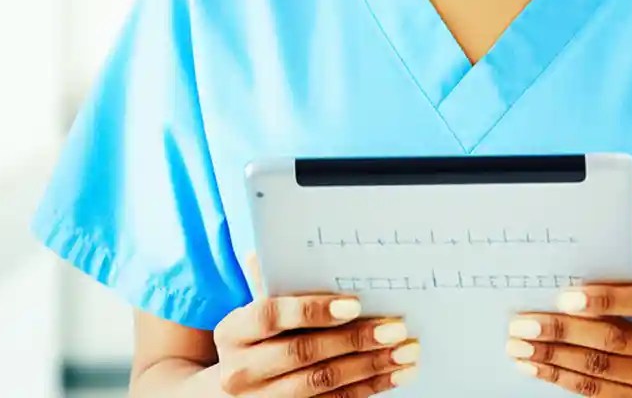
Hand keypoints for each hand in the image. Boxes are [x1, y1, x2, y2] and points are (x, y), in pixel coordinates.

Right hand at [211, 254, 418, 396]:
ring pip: (322, 383)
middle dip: (354, 340)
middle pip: (303, 352)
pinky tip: (394, 375)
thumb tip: (281, 247)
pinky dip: (368, 389)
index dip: (312, 310)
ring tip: (404, 352)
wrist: (227, 391)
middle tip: (395, 329)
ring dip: (370, 367)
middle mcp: (242, 370)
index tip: (354, 305)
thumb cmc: (251, 340)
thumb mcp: (250, 312)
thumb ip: (268, 283)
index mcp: (233, 332)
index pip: (271, 316)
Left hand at [506, 283, 631, 397]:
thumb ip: (621, 293)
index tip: (564, 297)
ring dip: (552, 357)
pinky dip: (560, 377)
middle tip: (523, 324)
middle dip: (562, 331)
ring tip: (520, 347)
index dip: (605, 299)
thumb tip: (564, 290)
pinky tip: (536, 367)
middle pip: (612, 340)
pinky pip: (594, 392)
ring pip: (598, 369)